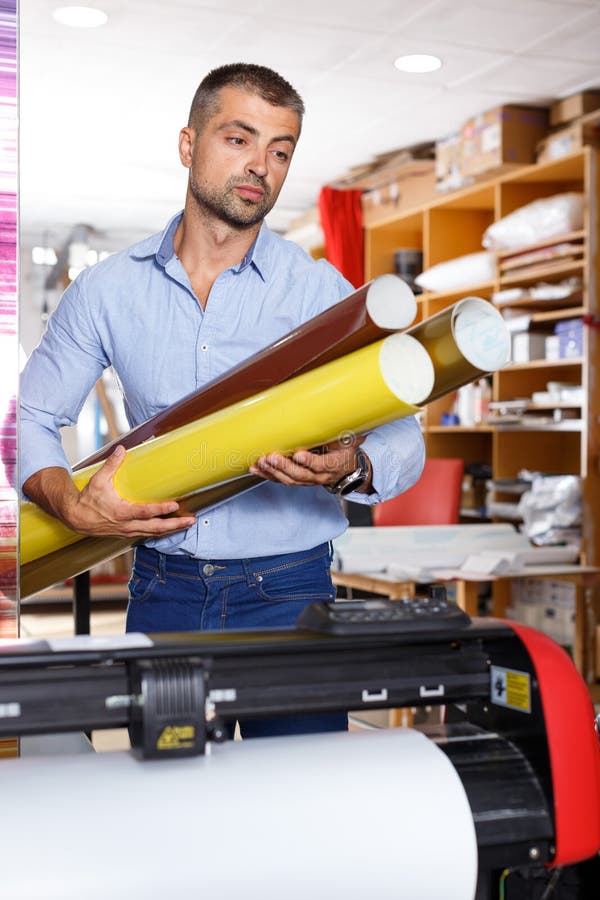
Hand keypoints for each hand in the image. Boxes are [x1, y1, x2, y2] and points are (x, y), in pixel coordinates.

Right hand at [64, 446, 196, 537]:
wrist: (75, 518)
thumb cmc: (87, 500)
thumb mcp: (98, 480)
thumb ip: (111, 465)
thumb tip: (121, 449)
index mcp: (121, 512)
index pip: (145, 512)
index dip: (160, 509)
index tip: (174, 505)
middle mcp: (126, 525)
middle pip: (155, 528)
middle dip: (174, 525)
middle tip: (190, 521)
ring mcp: (127, 531)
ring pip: (153, 534)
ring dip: (171, 530)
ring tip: (186, 524)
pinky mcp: (126, 534)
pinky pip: (147, 535)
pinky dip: (160, 533)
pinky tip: (170, 528)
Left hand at [249, 437, 371, 492]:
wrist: (343, 470)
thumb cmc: (343, 453)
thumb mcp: (348, 441)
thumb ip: (343, 431)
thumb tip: (340, 414)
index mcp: (333, 464)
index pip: (321, 464)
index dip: (309, 461)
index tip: (298, 454)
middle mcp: (319, 475)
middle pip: (300, 474)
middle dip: (284, 466)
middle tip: (272, 457)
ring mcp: (307, 479)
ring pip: (289, 479)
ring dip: (273, 471)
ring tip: (261, 462)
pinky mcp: (297, 480)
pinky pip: (280, 480)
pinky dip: (267, 475)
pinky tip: (256, 469)